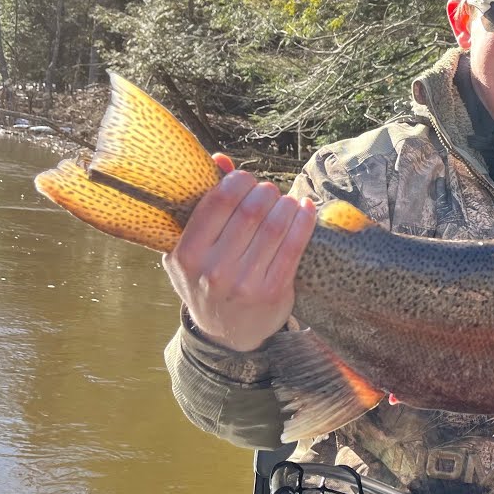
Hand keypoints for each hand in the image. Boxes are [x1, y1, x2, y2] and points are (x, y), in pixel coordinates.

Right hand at [162, 153, 316, 351]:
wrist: (225, 334)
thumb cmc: (205, 281)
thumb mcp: (191, 249)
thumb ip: (203, 205)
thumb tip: (221, 159)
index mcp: (187, 254)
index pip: (218, 201)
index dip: (237, 181)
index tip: (245, 179)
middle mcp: (214, 270)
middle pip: (251, 210)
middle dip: (265, 191)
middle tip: (268, 191)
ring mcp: (245, 282)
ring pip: (275, 225)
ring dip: (286, 204)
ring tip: (286, 201)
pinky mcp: (274, 290)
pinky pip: (294, 245)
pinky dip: (304, 219)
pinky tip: (305, 208)